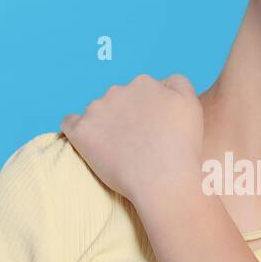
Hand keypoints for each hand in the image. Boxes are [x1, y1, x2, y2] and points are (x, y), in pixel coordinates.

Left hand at [60, 73, 202, 208]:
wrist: (162, 179)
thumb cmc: (180, 147)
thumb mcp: (190, 103)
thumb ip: (176, 83)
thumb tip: (160, 82)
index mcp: (144, 83)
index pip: (142, 91)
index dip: (148, 111)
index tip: (154, 130)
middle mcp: (118, 90)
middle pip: (119, 100)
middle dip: (125, 116)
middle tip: (138, 143)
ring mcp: (96, 110)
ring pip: (98, 112)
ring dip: (105, 125)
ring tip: (119, 151)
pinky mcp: (81, 132)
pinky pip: (70, 123)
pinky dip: (76, 129)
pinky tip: (87, 141)